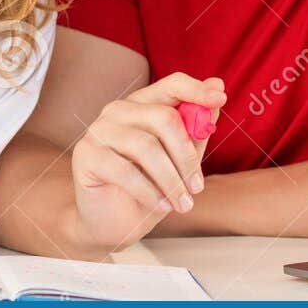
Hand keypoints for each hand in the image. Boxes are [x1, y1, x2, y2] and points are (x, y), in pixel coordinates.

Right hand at [69, 73, 226, 251]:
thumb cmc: (149, 188)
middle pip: (164, 117)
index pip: (172, 84)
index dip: (197, 90)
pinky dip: (149, 192)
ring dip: (171, 181)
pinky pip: (125, 171)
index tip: (221, 99)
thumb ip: (196, 127)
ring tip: (183, 204)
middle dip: (186, 156)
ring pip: (146, 147)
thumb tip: (218, 88)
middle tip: (197, 187)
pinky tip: (161, 207)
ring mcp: (98, 130)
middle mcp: (118, 110)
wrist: (112, 223)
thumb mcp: (179, 160)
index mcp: (143, 104)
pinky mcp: (86, 155)